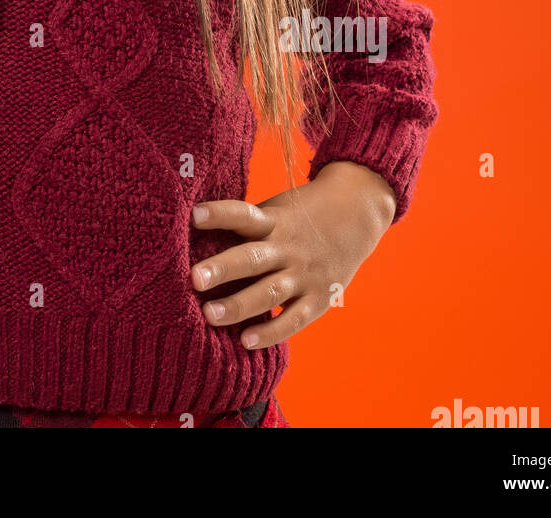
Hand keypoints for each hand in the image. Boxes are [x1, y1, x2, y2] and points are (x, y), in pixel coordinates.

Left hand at [189, 162, 395, 348]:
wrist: (357, 213)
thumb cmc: (300, 215)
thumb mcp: (275, 210)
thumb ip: (246, 227)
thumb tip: (195, 240)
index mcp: (273, 221)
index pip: (242, 214)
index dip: (218, 214)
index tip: (192, 216)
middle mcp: (287, 247)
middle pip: (251, 258)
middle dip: (222, 269)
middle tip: (194, 279)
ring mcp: (303, 274)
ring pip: (269, 291)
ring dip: (239, 305)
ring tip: (209, 316)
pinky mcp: (318, 298)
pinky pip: (293, 319)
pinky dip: (271, 332)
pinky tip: (246, 340)